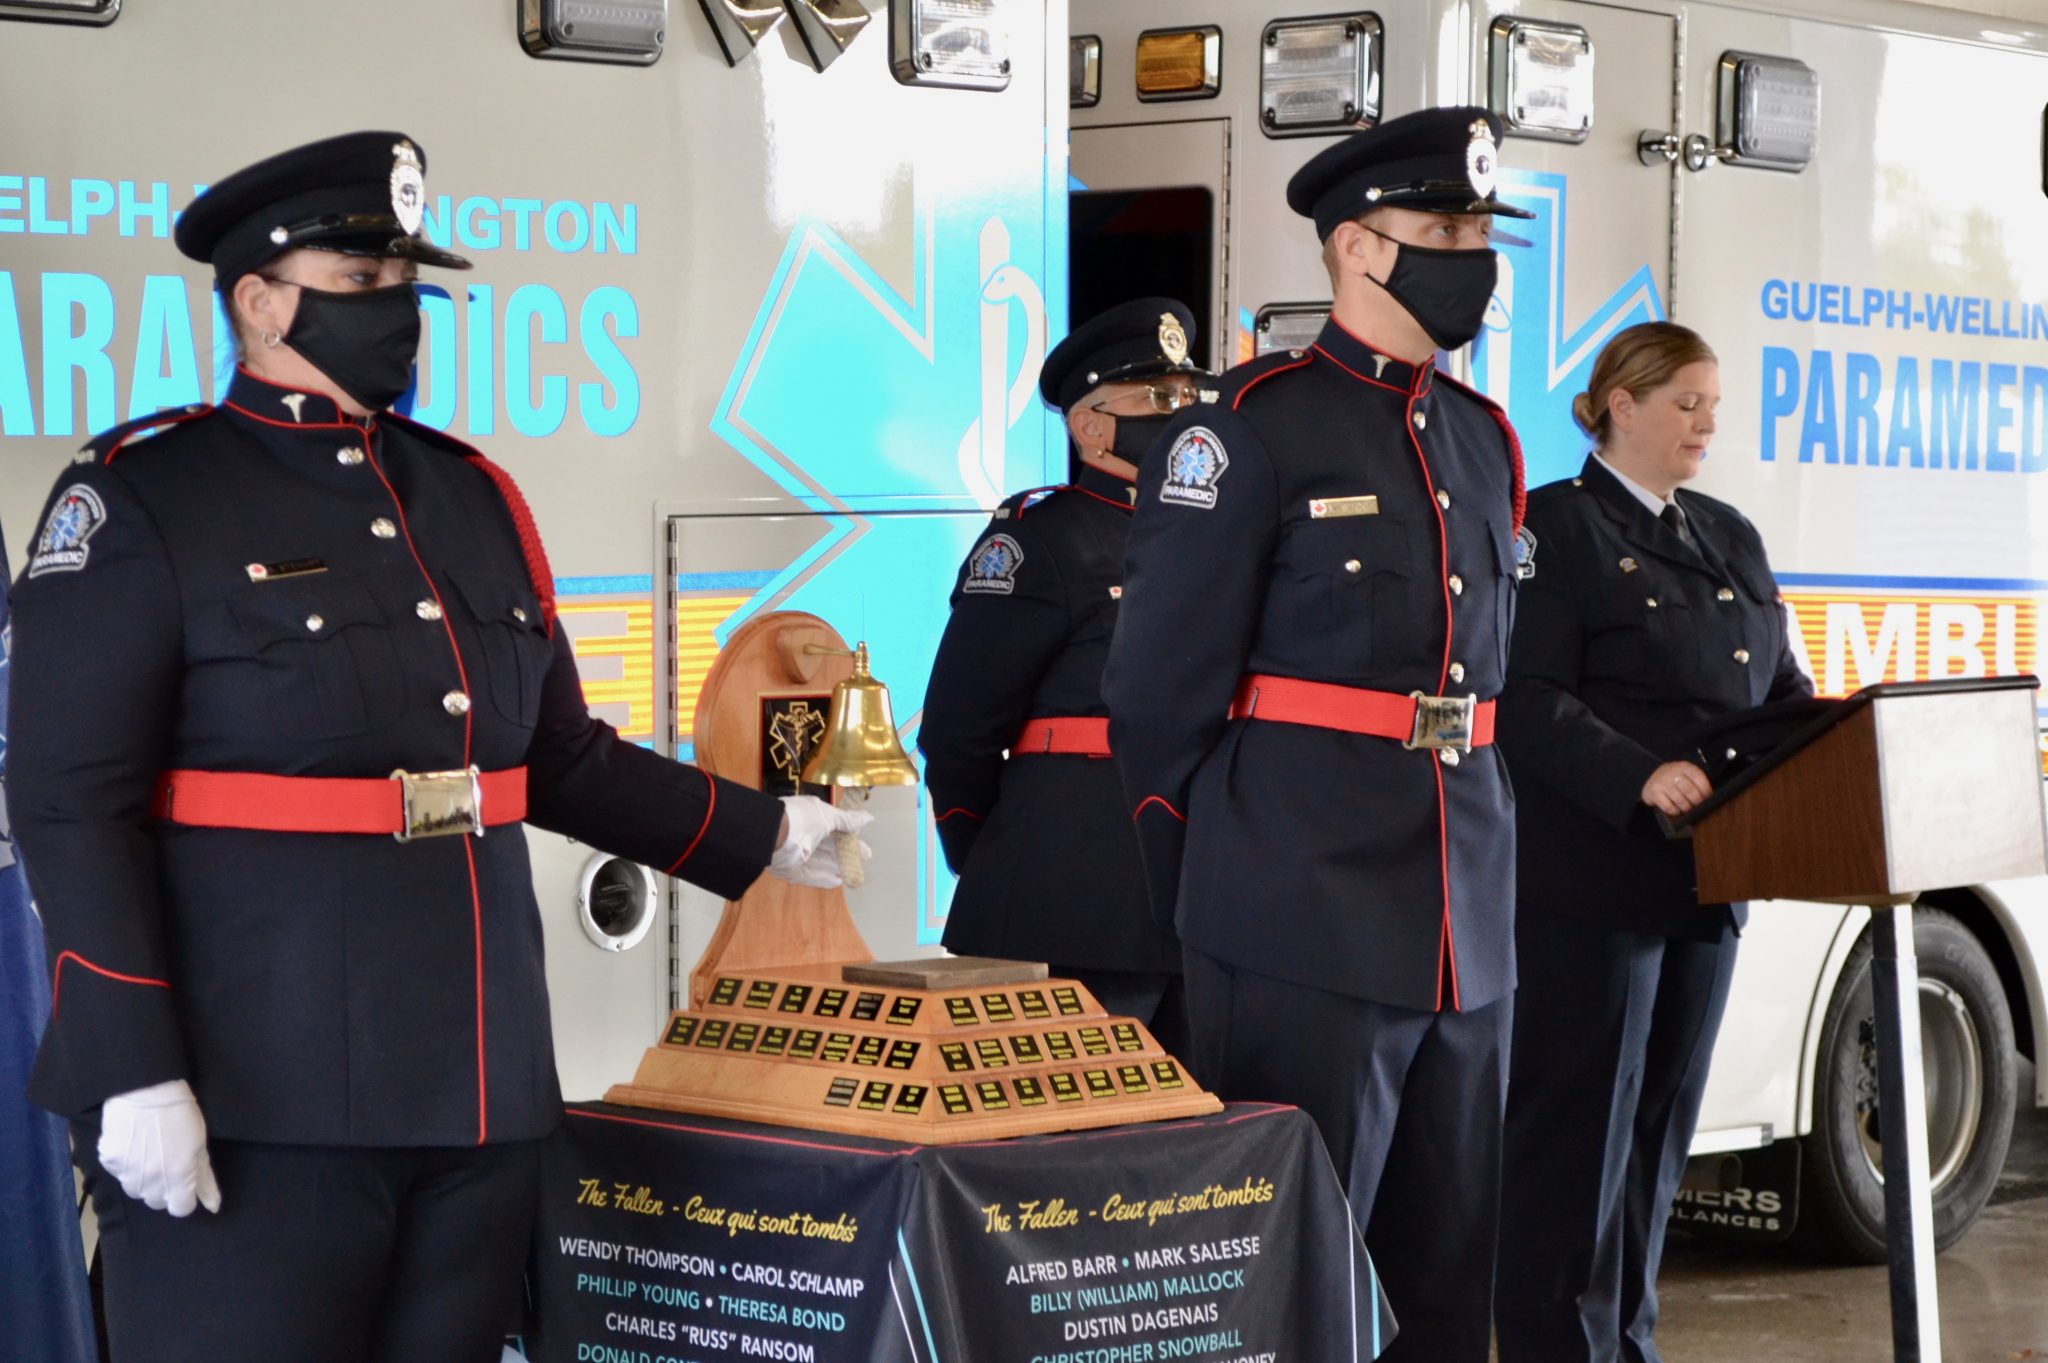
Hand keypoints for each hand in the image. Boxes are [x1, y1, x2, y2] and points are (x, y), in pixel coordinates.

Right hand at [98, 1079, 221, 1216]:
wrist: (146, 1092)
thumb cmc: (181, 1115)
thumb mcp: (200, 1146)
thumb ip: (205, 1179)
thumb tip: (214, 1207)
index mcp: (177, 1179)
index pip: (180, 1209)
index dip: (184, 1198)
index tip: (185, 1182)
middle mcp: (150, 1183)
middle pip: (156, 1202)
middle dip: (164, 1189)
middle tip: (167, 1163)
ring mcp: (126, 1174)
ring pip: (135, 1191)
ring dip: (143, 1180)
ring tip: (149, 1153)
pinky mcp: (108, 1161)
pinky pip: (118, 1173)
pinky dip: (125, 1165)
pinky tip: (132, 1145)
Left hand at [770, 795, 872, 888]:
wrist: (773, 834)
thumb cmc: (803, 819)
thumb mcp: (828, 815)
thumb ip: (847, 820)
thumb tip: (867, 819)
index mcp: (809, 818)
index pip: (831, 827)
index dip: (847, 834)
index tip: (862, 840)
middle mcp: (802, 835)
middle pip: (828, 846)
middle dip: (846, 852)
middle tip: (864, 858)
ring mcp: (795, 854)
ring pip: (820, 862)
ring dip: (837, 866)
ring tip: (854, 872)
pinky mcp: (791, 870)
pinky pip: (809, 875)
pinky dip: (823, 878)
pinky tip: (838, 881)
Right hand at [1641, 760, 1712, 817]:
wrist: (1652, 777)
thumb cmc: (1675, 779)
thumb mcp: (1686, 774)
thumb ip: (1697, 782)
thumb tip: (1709, 799)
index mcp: (1684, 767)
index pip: (1700, 780)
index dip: (1706, 792)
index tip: (1706, 798)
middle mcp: (1672, 772)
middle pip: (1690, 792)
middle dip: (1696, 802)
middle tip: (1696, 805)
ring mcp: (1662, 782)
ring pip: (1680, 801)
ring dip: (1686, 808)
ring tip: (1686, 807)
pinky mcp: (1654, 792)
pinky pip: (1669, 807)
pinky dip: (1674, 811)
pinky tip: (1674, 808)